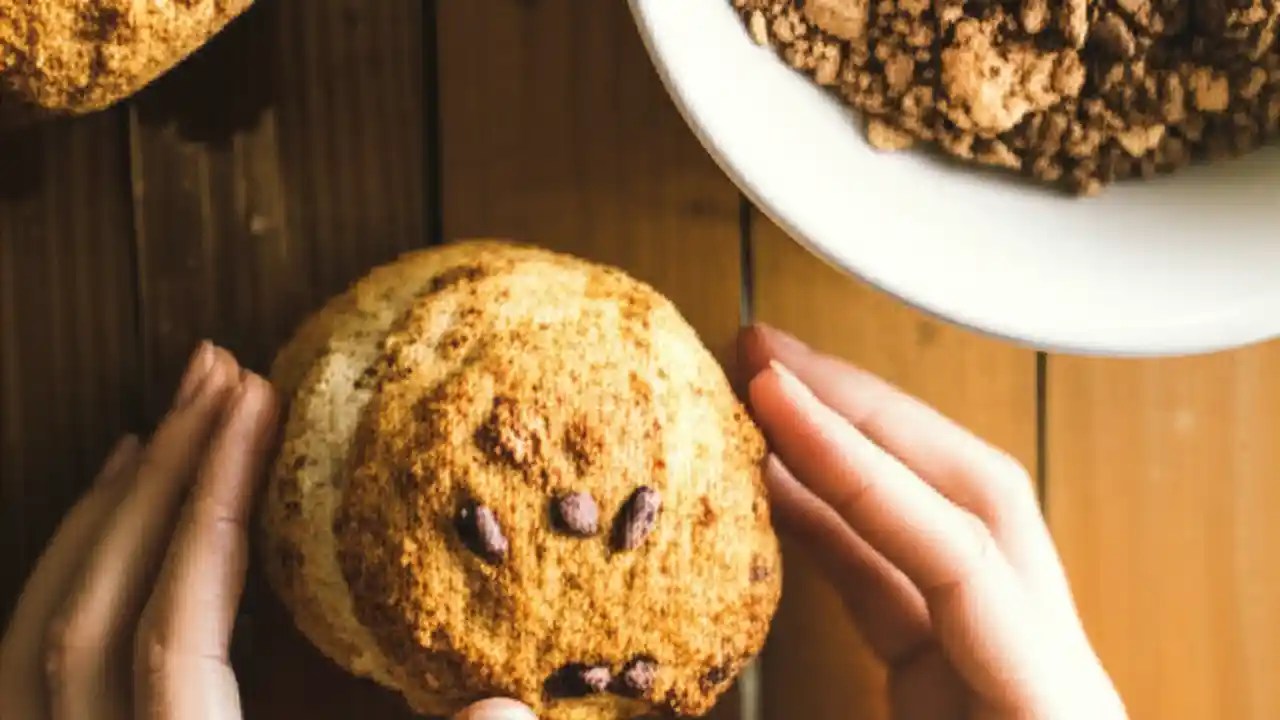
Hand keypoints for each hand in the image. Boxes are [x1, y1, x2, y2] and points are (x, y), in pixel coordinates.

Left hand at [0, 343, 533, 719]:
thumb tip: (513, 706)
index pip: (175, 625)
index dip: (214, 505)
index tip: (255, 405)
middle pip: (99, 605)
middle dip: (166, 475)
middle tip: (217, 373)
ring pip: (44, 627)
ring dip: (105, 511)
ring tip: (163, 421)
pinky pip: (31, 662)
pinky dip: (64, 572)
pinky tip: (107, 520)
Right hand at [739, 324, 1126, 719]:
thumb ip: (814, 718)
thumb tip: (693, 676)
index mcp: (1049, 699)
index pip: (953, 545)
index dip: (853, 464)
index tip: (773, 394)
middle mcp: (1039, 661)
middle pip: (963, 487)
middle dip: (858, 408)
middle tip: (767, 355)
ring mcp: (999, 655)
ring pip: (924, 517)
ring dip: (837, 451)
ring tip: (762, 398)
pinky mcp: (957, 669)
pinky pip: (890, 571)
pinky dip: (828, 519)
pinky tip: (774, 488)